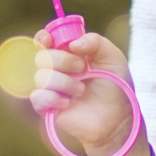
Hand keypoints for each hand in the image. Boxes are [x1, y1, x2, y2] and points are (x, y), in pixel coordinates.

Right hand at [31, 28, 136, 155]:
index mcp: (69, 54)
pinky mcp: (48, 108)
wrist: (118, 118)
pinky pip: (37, 97)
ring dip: (64, 82)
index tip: (50, 39)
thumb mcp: (112, 57)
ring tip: (81, 91)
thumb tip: (73, 44)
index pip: (46, 41)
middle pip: (42, 57)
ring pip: (41, 77)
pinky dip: (52, 98)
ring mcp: (52, 89)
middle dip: (62, 60)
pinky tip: (68, 103)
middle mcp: (57, 70)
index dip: (43, 37)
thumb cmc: (116, 86)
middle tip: (82, 68)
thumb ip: (95, 41)